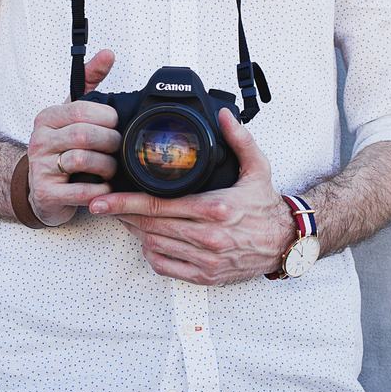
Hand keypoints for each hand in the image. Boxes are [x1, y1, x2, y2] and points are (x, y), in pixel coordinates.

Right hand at [26, 49, 120, 225]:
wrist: (40, 190)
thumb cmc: (61, 148)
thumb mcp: (71, 114)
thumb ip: (89, 82)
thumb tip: (107, 54)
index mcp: (48, 117)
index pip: (82, 110)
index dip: (107, 118)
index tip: (115, 125)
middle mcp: (40, 140)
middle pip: (84, 135)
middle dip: (110, 142)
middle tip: (118, 149)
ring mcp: (41, 167)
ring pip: (82, 160)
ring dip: (106, 166)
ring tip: (111, 168)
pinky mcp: (46, 193)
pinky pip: (81, 190)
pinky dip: (99, 189)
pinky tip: (104, 187)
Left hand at [88, 107, 294, 284]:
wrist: (286, 242)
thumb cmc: (265, 205)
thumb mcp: (257, 167)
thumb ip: (239, 139)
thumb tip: (224, 115)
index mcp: (215, 208)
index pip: (158, 204)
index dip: (125, 202)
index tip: (104, 199)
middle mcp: (208, 236)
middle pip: (149, 226)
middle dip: (123, 215)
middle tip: (106, 205)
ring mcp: (206, 259)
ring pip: (154, 246)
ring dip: (136, 233)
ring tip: (127, 218)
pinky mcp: (206, 276)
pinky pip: (166, 267)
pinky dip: (152, 254)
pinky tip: (149, 241)